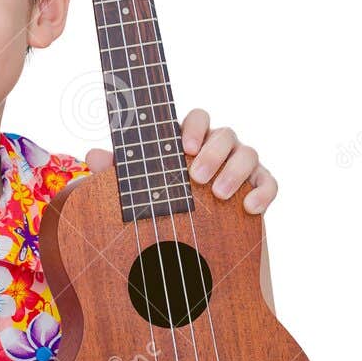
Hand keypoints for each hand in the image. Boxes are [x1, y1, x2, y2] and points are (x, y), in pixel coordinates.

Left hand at [86, 108, 277, 215]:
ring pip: (248, 154)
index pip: (197, 117)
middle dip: (211, 153)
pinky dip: (263, 192)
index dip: (192, 126)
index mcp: (191, 140)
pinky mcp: (258, 188)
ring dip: (234, 172)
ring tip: (218, 194)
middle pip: (225, 134)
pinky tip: (249, 208)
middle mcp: (219, 147)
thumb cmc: (164, 201)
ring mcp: (242, 166)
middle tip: (194, 176)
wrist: (192, 243)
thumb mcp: (138, 188)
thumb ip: (120, 171)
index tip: (183, 146)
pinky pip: (269, 183)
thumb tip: (92, 154)